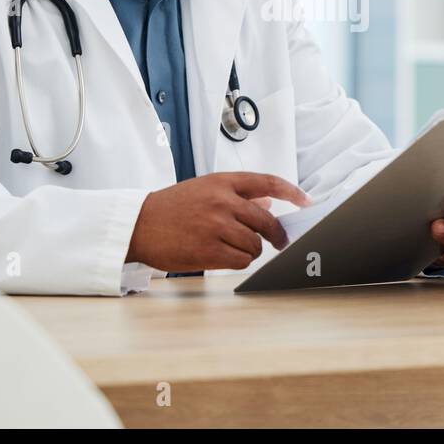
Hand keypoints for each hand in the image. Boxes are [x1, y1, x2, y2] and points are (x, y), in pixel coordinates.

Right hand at [128, 172, 309, 271]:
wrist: (138, 224)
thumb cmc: (171, 208)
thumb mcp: (204, 189)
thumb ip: (236, 194)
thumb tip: (267, 200)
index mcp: (222, 182)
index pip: (268, 182)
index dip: (292, 192)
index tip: (305, 202)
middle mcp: (222, 201)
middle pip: (267, 221)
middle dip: (276, 235)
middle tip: (277, 242)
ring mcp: (216, 226)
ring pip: (255, 245)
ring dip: (251, 250)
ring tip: (233, 247)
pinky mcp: (209, 250)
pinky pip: (241, 261)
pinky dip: (239, 262)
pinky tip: (225, 256)